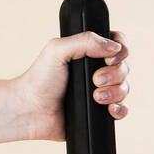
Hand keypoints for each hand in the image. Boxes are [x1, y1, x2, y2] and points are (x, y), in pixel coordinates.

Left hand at [11, 30, 130, 141]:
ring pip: (124, 88)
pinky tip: (109, 109)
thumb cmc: (38, 79)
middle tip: (95, 79)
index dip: (121, 49)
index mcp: (88, 53)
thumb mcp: (56, 50)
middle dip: (115, 74)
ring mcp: (99, 91)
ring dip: (115, 92)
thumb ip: (84, 41)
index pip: (117, 43)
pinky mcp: (98, 111)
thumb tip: (113, 46)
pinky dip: (120, 109)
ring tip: (96, 96)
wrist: (29, 110)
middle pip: (124, 67)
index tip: (110, 58)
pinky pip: (121, 110)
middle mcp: (96, 71)